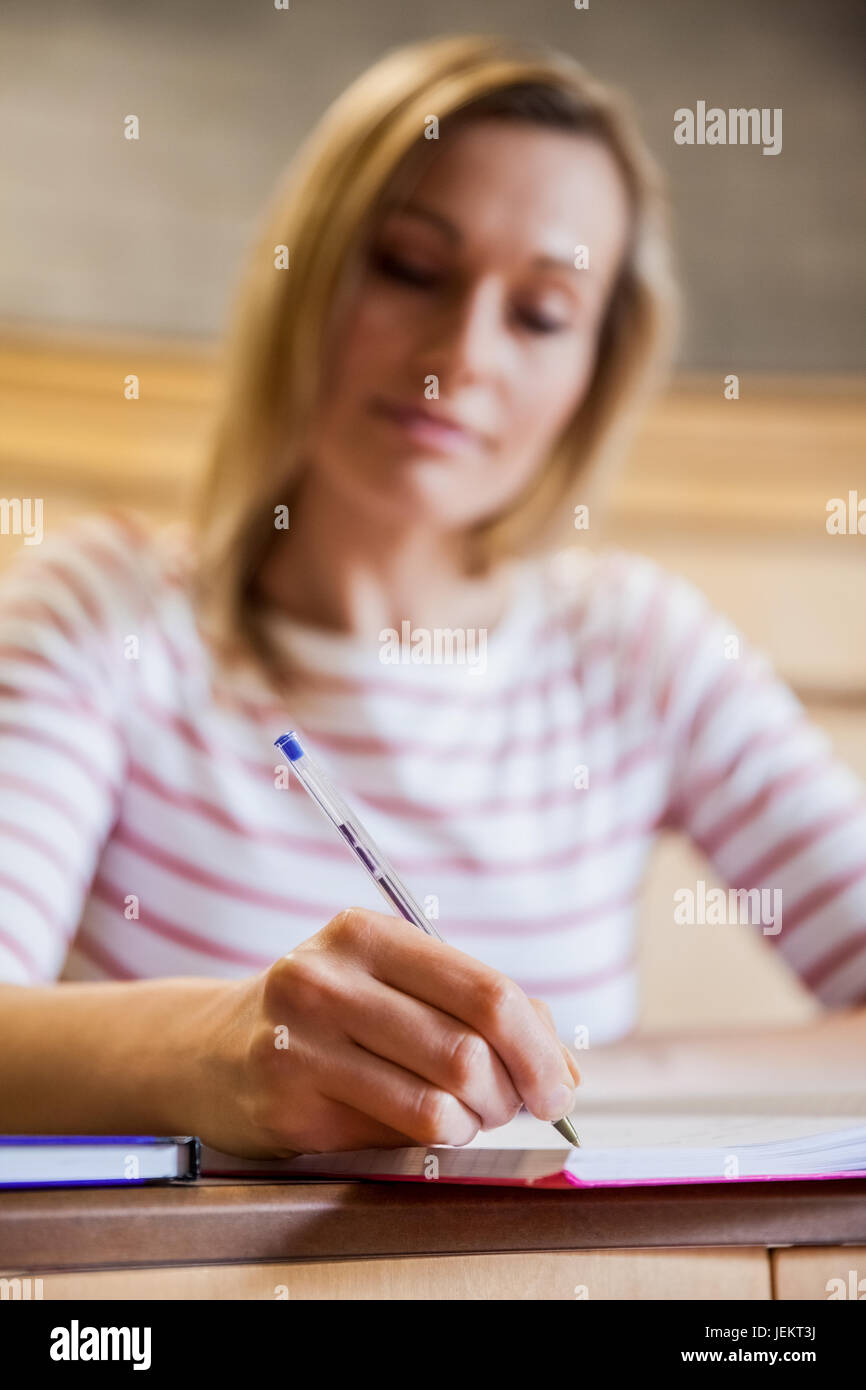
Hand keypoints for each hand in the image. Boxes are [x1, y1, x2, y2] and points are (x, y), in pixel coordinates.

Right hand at [191, 907, 580, 1157]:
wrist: (212, 1052)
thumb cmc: (328, 1017)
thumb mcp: (392, 985)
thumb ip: (477, 1009)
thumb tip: (563, 1068)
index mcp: (367, 933)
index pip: (485, 989)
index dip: (539, 1047)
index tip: (558, 1084)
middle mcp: (329, 976)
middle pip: (470, 1047)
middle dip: (513, 1090)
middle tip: (513, 1105)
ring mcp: (302, 1039)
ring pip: (442, 1097)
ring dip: (477, 1120)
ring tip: (467, 1115)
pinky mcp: (289, 1100)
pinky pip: (402, 1130)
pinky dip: (438, 1139)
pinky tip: (424, 1127)